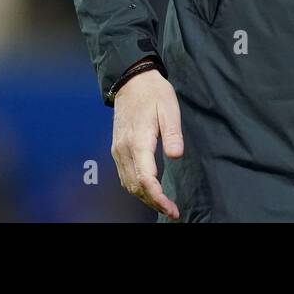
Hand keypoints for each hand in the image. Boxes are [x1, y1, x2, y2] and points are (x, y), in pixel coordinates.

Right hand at [111, 69, 183, 218]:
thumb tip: (176, 156)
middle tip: (172, 211)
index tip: (172, 209)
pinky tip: (149, 190)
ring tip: (163, 205)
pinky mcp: (117, 149)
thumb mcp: (169, 108)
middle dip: (153, 202)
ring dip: (144, 197)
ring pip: (128, 184)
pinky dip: (136, 188)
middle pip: (136, 186)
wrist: (132, 81)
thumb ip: (172, 133)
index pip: (146, 179)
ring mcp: (118, 150)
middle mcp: (124, 149)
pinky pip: (124, 176)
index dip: (158, 198)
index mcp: (138, 141)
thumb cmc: (153, 93)